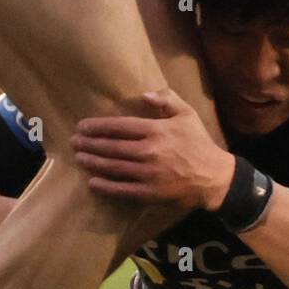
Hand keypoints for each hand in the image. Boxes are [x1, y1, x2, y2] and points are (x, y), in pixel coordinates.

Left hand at [72, 89, 235, 210]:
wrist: (213, 177)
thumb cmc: (198, 143)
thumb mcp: (187, 114)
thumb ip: (167, 99)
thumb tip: (144, 95)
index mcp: (156, 131)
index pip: (120, 127)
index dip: (98, 126)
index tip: (82, 126)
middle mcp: (149, 151)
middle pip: (112, 147)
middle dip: (90, 144)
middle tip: (74, 142)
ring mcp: (148, 174)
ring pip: (114, 167)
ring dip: (93, 162)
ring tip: (79, 158)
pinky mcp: (149, 193)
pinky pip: (122, 189)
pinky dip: (106, 186)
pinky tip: (92, 182)